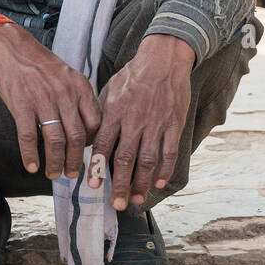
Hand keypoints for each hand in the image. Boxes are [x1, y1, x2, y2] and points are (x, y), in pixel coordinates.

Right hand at [0, 22, 101, 179]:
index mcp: (80, 86)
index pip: (95, 122)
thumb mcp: (68, 77)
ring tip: (53, 174)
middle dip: (75, 161)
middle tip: (72, 175)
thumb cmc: (41, 66)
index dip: (92, 144)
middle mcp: (65, 94)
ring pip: (55, 140)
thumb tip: (86, 130)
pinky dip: (30, 155)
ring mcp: (43, 99)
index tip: (86, 154)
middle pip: (77, 136)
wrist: (13, 48)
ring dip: (55, 162)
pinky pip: (28, 136)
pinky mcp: (21, 104)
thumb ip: (79, 100)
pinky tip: (32, 166)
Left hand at [89, 34, 193, 210]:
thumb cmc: (133, 75)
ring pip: (147, 160)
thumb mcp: (110, 89)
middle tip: (115, 204)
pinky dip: (164, 169)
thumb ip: (101, 114)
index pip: (103, 144)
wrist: (164, 59)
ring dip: (140, 182)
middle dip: (119, 184)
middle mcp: (135, 120)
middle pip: (125, 158)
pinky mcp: (173, 124)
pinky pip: (169, 152)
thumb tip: (90, 137)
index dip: (96, 166)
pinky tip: (158, 183)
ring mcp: (156, 123)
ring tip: (134, 199)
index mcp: (116, 111)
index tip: (91, 185)